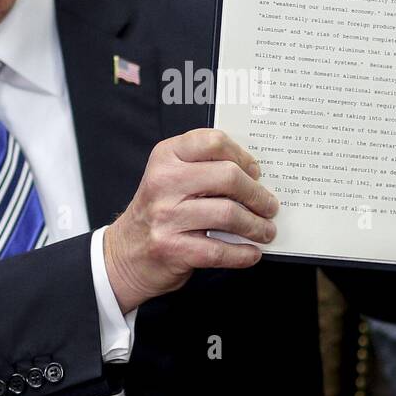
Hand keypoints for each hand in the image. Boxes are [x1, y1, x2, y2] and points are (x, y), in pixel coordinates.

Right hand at [104, 128, 275, 313]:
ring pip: (229, 214)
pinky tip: (251, 252)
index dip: (242, 156)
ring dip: (256, 226)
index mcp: (166, 157)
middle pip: (228, 177)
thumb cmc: (158, 212)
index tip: (255, 172)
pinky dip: (243, 253)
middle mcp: (164, 183)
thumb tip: (254, 175)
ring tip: (266, 230)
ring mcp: (167, 217)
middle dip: (258, 194)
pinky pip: (220, 250)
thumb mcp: (171, 178)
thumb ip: (204, 168)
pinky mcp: (173, 248)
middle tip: (269, 206)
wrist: (126, 253)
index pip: (213, 142)